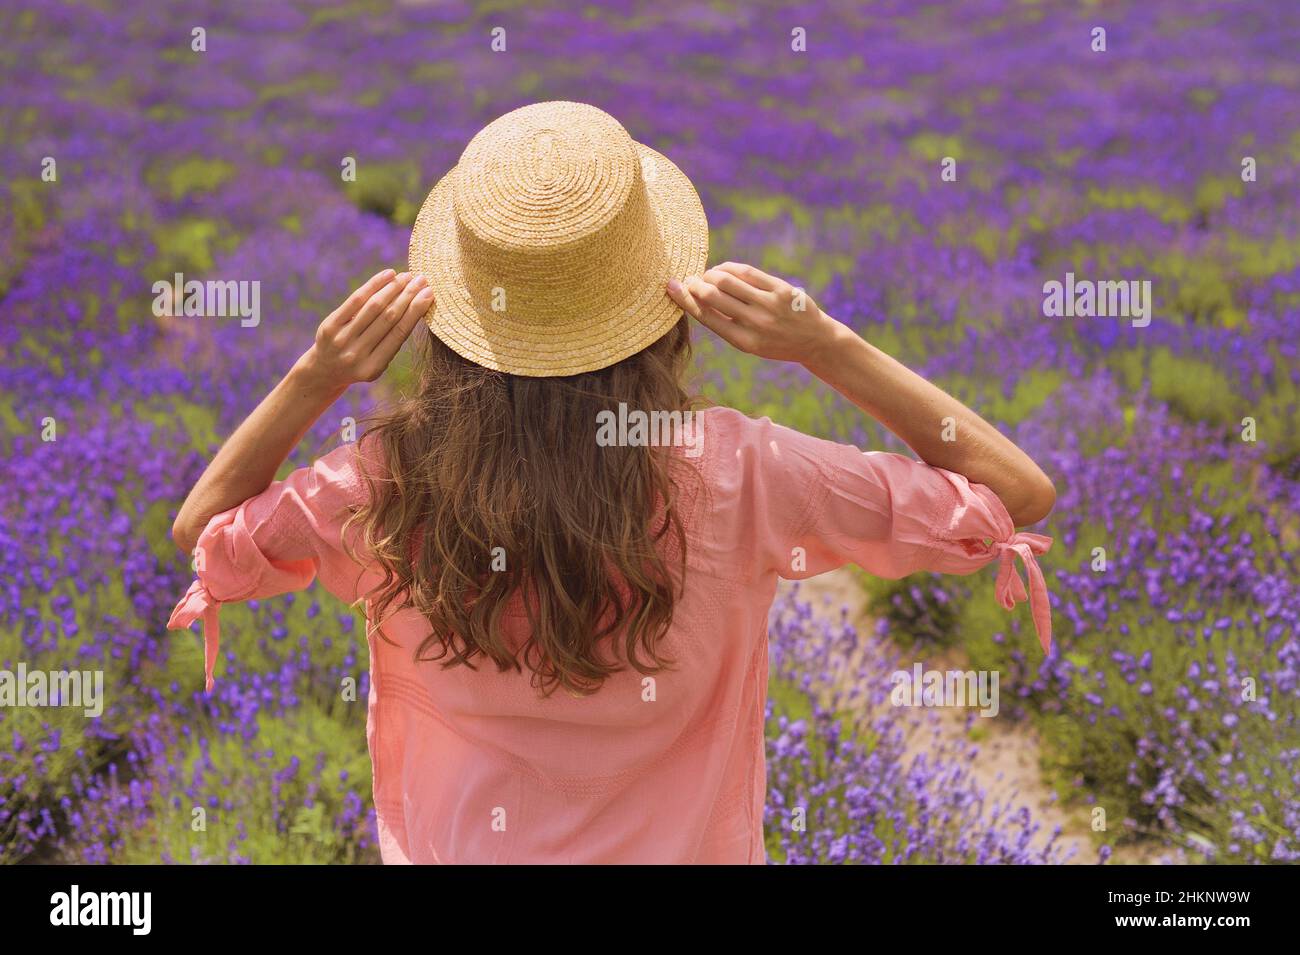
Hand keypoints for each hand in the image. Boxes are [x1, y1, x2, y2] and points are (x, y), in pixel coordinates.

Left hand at [297, 269, 434, 386]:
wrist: (323, 371)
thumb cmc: (360, 362)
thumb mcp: (377, 363)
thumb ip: (393, 341)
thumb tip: (418, 304)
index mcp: (374, 367)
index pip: (400, 333)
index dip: (416, 310)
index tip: (430, 294)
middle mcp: (356, 355)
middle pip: (388, 318)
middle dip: (408, 296)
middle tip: (423, 280)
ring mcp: (341, 340)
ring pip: (373, 307)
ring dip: (393, 288)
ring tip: (407, 276)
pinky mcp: (329, 326)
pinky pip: (355, 300)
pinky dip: (373, 285)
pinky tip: (388, 275)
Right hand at [666, 262, 842, 363]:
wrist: (815, 341)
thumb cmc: (776, 342)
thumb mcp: (750, 344)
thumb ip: (727, 324)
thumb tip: (695, 298)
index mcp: (743, 342)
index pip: (706, 317)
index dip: (685, 299)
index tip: (671, 287)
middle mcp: (755, 324)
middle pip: (713, 296)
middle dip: (695, 284)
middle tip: (689, 280)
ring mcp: (769, 305)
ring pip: (728, 281)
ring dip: (711, 274)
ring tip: (706, 275)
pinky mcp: (781, 290)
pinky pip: (747, 273)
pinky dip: (729, 268)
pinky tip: (723, 270)